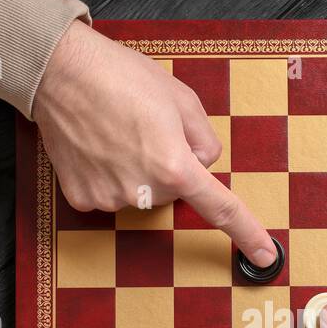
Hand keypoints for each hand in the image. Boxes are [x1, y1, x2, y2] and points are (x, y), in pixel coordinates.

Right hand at [34, 20, 276, 267]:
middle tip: (145, 129)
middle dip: (169, 166)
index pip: (220, 207)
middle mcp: (144, 191)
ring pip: (141, 194)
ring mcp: (110, 199)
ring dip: (136, 171)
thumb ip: (204, 140)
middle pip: (173, 191)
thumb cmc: (122, 77)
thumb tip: (202, 164)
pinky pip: (109, 195)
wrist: (60, 71)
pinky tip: (95, 146)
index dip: (247, 234)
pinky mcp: (83, 200)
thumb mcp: (182, 100)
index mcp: (175, 166)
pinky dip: (107, 175)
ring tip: (115, 132)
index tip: (266, 256)